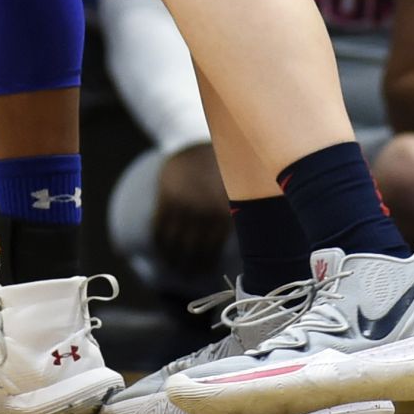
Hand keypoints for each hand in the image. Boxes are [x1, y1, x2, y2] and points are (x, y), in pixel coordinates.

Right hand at [151, 142, 229, 277]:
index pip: (213, 249)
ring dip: (174, 259)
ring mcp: (182, 203)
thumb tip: (254, 248)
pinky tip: (163, 249)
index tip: (204, 273)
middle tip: (188, 275)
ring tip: (175, 267)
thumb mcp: (233, 189)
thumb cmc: (217, 168)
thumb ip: (237, 215)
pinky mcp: (165, 197)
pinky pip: (160, 228)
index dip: (207, 264)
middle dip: (190, 267)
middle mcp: (202, 210)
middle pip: (194, 250)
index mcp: (222, 211)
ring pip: (175, 243)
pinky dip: (161, 243)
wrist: (191, 138)